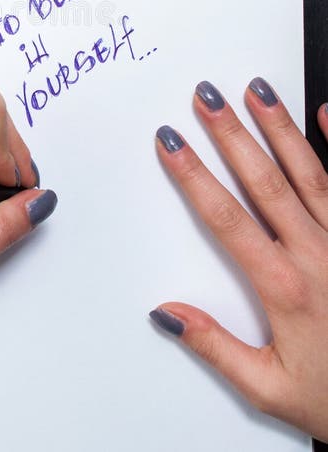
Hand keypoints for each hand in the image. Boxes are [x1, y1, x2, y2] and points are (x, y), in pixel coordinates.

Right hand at [150, 78, 327, 441]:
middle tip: (206, 96)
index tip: (172, 142)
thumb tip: (168, 315)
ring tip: (257, 91)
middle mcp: (318, 254)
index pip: (226, 218)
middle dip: (231, 133)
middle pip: (264, 181)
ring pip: (308, 172)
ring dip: (280, 129)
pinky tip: (327, 112)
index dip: (194, 175)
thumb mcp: (271, 389)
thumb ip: (216, 348)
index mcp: (285, 287)